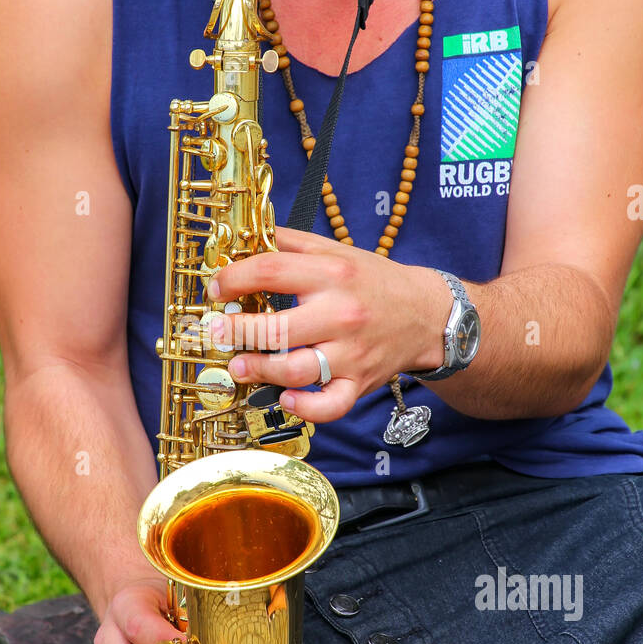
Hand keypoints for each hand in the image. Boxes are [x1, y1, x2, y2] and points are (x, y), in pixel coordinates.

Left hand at [206, 226, 447, 421]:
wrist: (426, 313)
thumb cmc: (372, 281)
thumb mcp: (335, 251)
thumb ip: (290, 243)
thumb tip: (244, 236)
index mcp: (331, 274)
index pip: (270, 271)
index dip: (233, 279)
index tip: (216, 289)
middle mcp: (340, 313)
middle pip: (276, 328)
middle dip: (236, 332)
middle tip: (216, 333)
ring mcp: (350, 352)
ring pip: (296, 370)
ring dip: (259, 371)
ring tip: (239, 367)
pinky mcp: (359, 382)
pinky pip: (331, 405)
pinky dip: (305, 407)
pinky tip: (285, 398)